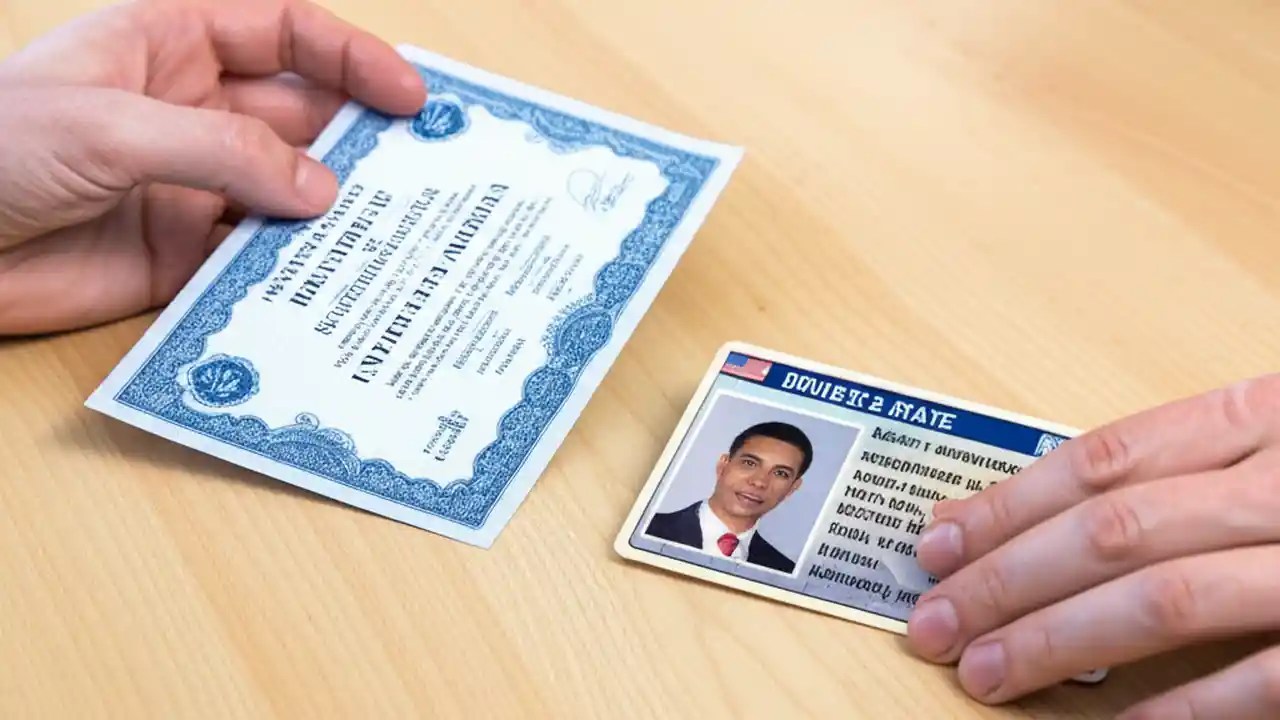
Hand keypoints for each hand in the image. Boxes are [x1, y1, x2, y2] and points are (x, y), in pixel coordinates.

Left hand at [0, 0, 425, 334]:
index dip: (353, 58)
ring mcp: (193, 184)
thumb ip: (223, 151)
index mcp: (171, 45)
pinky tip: (334, 281)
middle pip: (302, 116)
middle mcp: (194, 111)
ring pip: (290, 190)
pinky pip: (259, 257)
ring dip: (338, 209)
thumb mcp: (111, 127)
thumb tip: (320, 190)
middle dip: (361, 139)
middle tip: (423, 175)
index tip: (409, 98)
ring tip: (395, 233)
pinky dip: (297, 268)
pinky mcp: (183, 254)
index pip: (285, 35)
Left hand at [906, 375, 1279, 718]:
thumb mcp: (1273, 449)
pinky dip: (1178, 707)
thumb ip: (1167, 475)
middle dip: (1005, 579)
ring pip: (1165, 598)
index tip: (936, 546)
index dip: (1007, 507)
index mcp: (1265, 416)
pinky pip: (1258, 681)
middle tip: (934, 623)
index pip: (1105, 460)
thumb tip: (1000, 511)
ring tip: (985, 672)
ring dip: (1055, 640)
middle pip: (1113, 529)